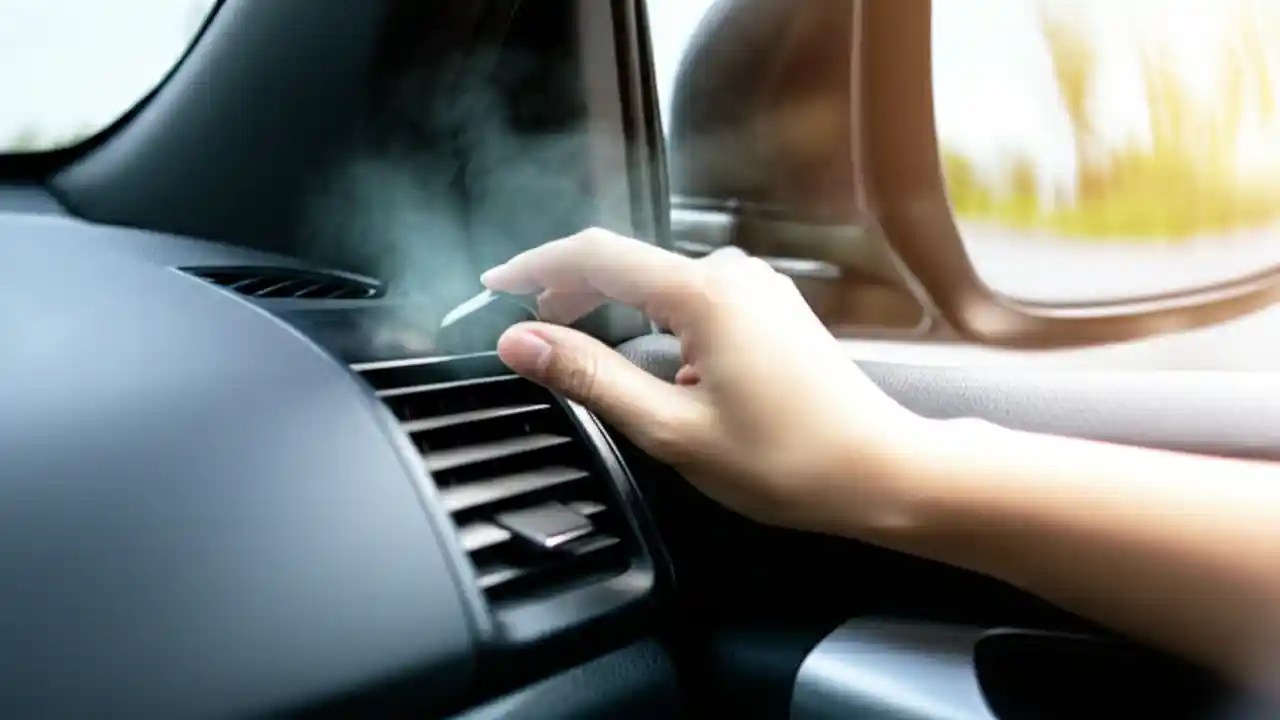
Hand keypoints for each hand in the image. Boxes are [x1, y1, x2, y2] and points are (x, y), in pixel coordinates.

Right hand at [481, 228, 926, 533]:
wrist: (883, 471)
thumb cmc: (789, 460)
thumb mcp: (672, 428)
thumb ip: (590, 377)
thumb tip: (521, 342)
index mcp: (704, 293)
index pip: (596, 255)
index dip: (535, 266)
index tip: (495, 286)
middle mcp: (732, 275)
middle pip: (627, 262)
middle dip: (570, 287)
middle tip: (527, 322)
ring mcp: (757, 289)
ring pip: (660, 281)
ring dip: (612, 302)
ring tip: (575, 334)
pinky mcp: (771, 310)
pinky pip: (694, 298)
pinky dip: (653, 315)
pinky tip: (645, 352)